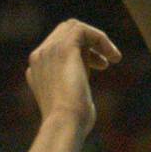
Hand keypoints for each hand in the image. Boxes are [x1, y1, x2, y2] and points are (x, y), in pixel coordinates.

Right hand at [26, 19, 120, 133]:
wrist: (65, 124)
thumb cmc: (72, 123)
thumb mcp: (70, 103)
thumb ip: (71, 89)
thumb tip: (81, 90)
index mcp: (36, 71)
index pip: (57, 48)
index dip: (82, 53)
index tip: (100, 66)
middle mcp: (39, 58)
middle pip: (64, 33)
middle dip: (88, 43)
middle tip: (106, 61)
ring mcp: (48, 51)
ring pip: (73, 28)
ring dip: (97, 39)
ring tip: (114, 57)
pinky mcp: (63, 48)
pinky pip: (83, 30)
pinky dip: (101, 38)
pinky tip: (113, 56)